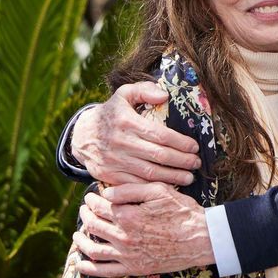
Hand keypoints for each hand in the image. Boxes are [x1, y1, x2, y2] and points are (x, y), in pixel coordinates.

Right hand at [71, 82, 200, 184]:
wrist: (81, 136)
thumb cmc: (111, 114)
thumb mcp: (123, 95)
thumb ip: (144, 90)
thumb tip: (164, 95)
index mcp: (127, 122)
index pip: (160, 135)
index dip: (181, 143)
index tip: (195, 147)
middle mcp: (120, 142)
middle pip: (159, 155)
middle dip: (182, 161)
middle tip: (196, 163)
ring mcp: (114, 161)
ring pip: (150, 173)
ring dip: (173, 177)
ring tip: (189, 177)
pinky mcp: (110, 176)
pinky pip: (136, 184)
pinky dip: (153, 187)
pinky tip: (168, 186)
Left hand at [73, 183, 215, 276]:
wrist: (202, 239)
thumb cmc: (183, 212)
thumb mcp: (159, 191)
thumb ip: (130, 189)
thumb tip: (106, 193)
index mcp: (128, 216)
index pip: (99, 206)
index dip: (91, 200)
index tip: (90, 196)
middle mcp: (123, 237)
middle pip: (93, 225)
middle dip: (85, 215)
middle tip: (84, 210)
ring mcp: (127, 255)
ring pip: (93, 249)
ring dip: (81, 240)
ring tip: (77, 233)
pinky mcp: (134, 268)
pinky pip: (104, 271)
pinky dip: (88, 267)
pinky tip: (80, 263)